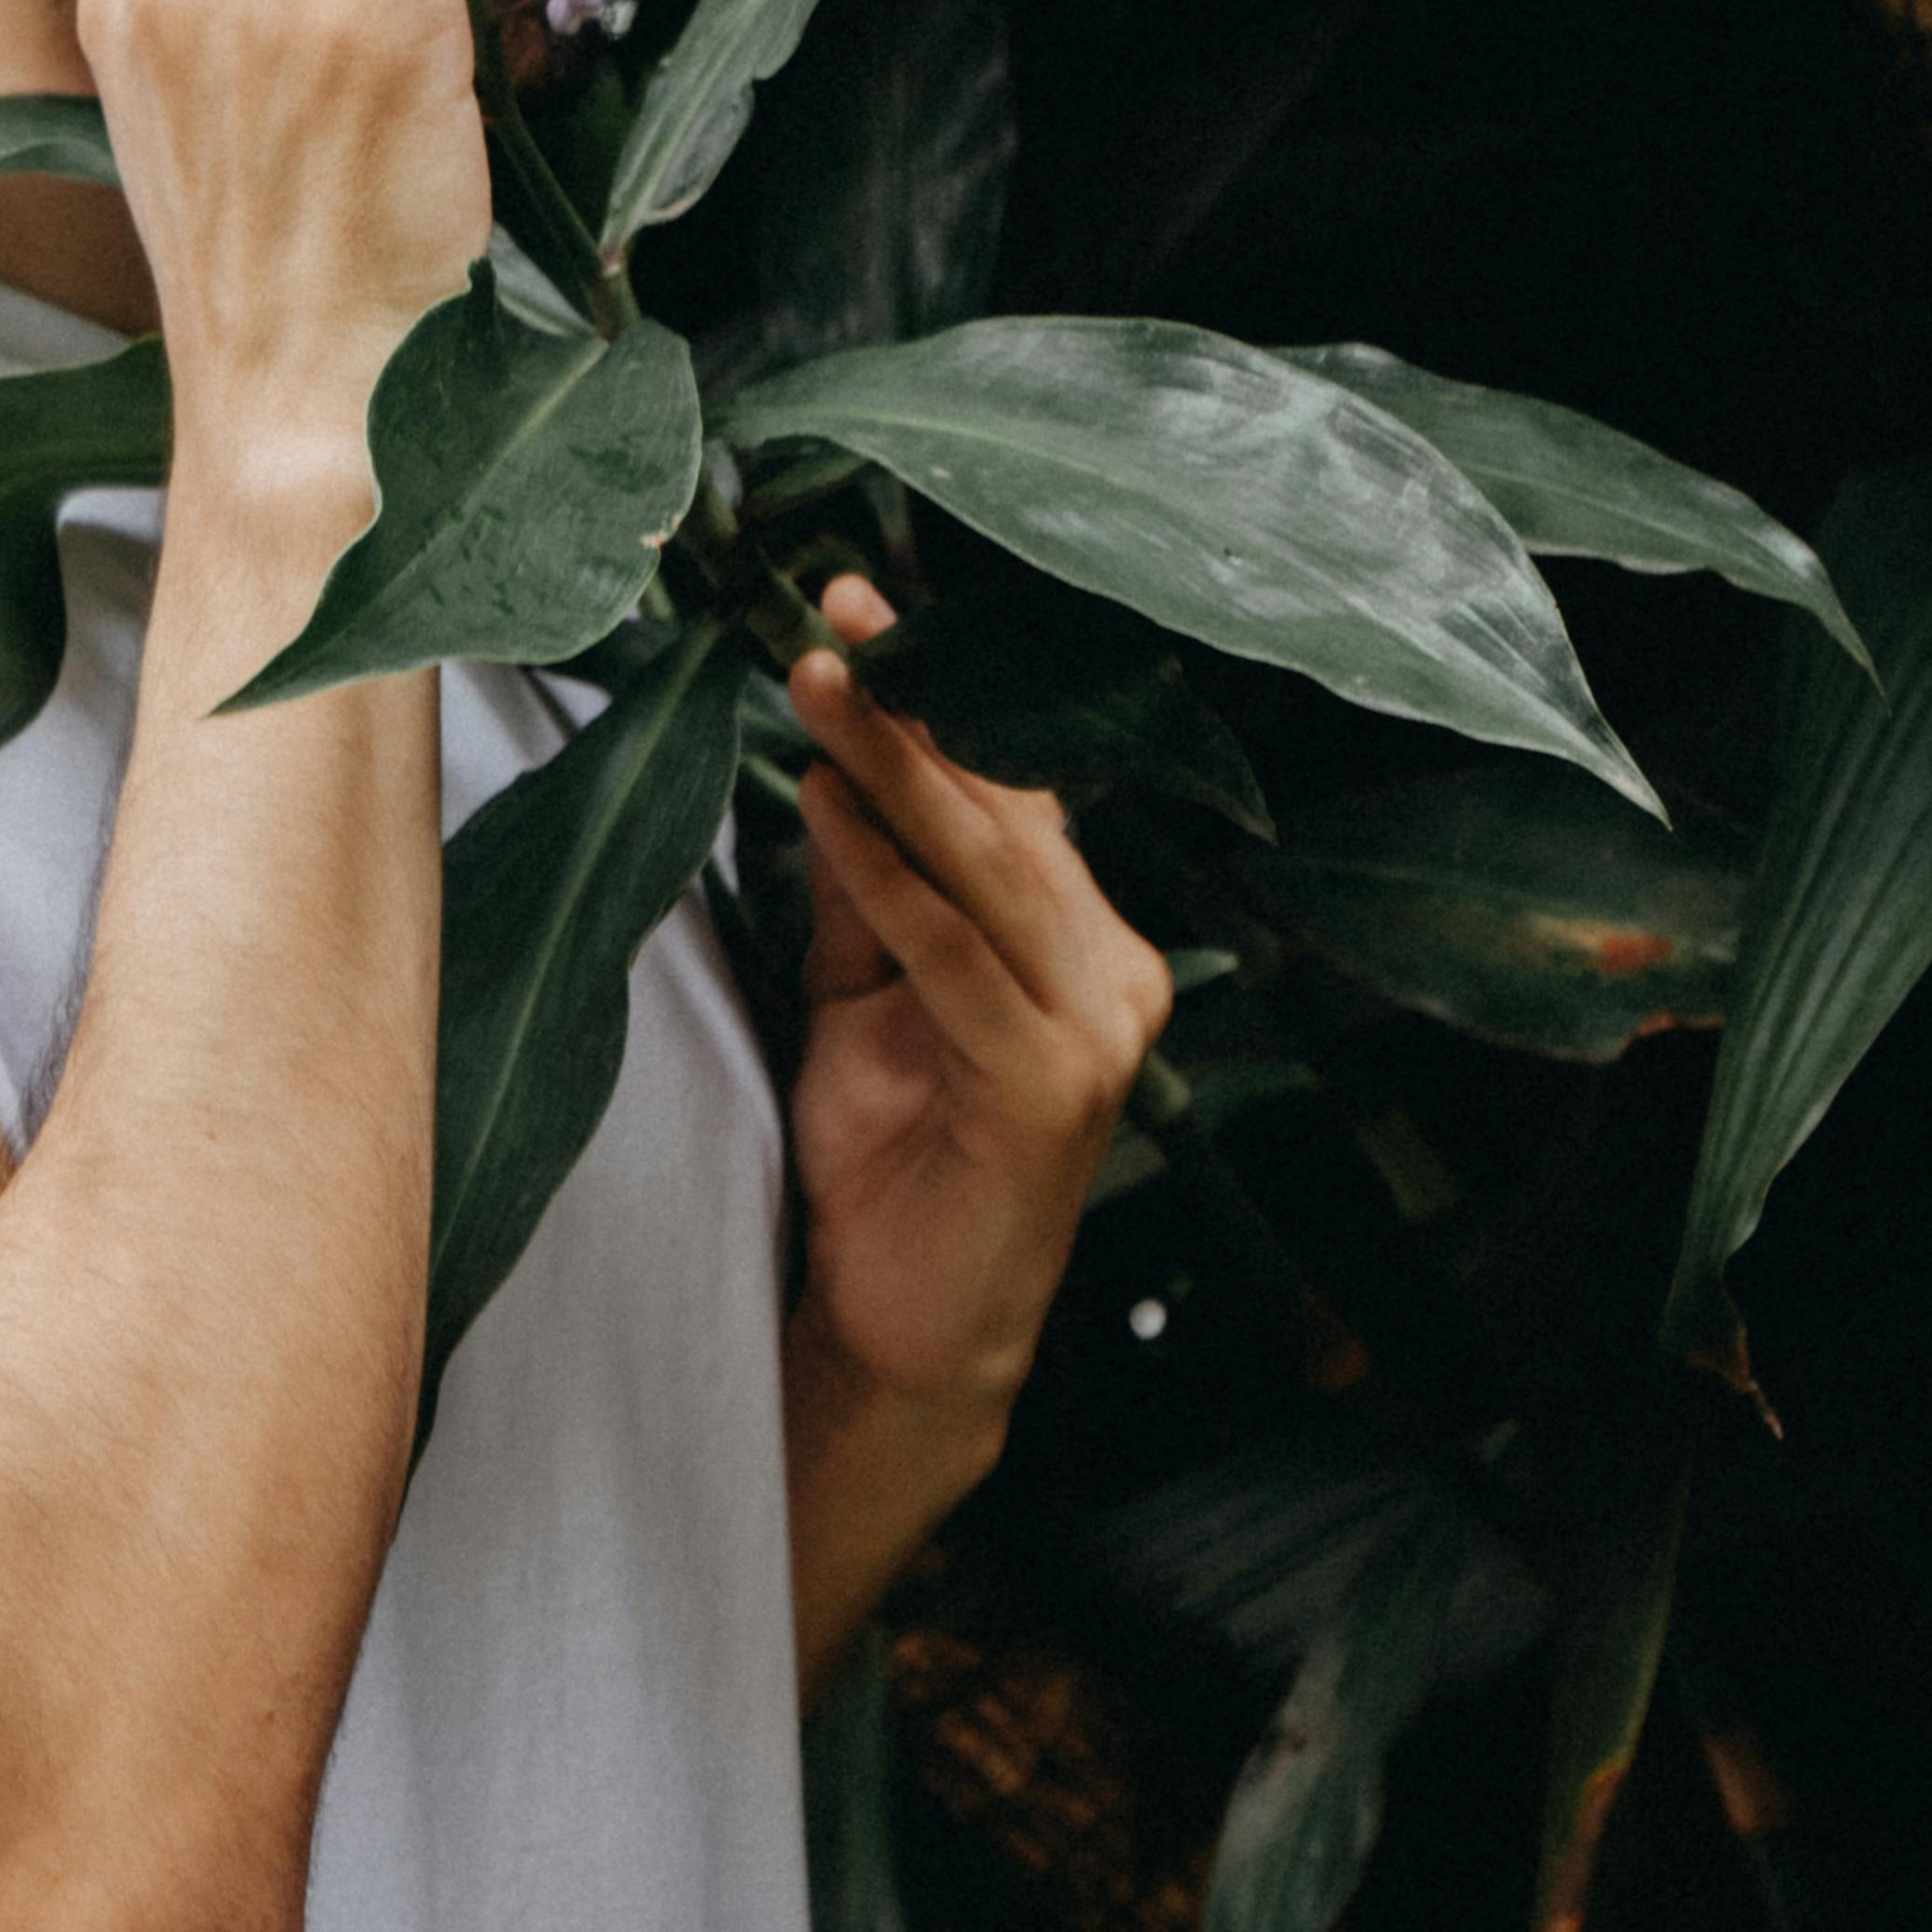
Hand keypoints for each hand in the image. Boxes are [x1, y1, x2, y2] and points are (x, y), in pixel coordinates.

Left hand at [781, 573, 1170, 1479]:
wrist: (903, 1328)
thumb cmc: (888, 1159)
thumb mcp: (860, 995)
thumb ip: (862, 890)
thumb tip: (827, 761)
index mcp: (1081, 938)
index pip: (1012, 792)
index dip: (940, 697)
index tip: (856, 604)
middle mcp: (1115, 970)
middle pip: (1004, 815)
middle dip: (913, 712)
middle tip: (828, 621)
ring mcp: (1100, 1030)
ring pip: (988, 873)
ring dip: (896, 772)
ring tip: (816, 688)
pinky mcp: (1055, 1089)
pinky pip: (958, 960)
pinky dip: (889, 881)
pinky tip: (826, 812)